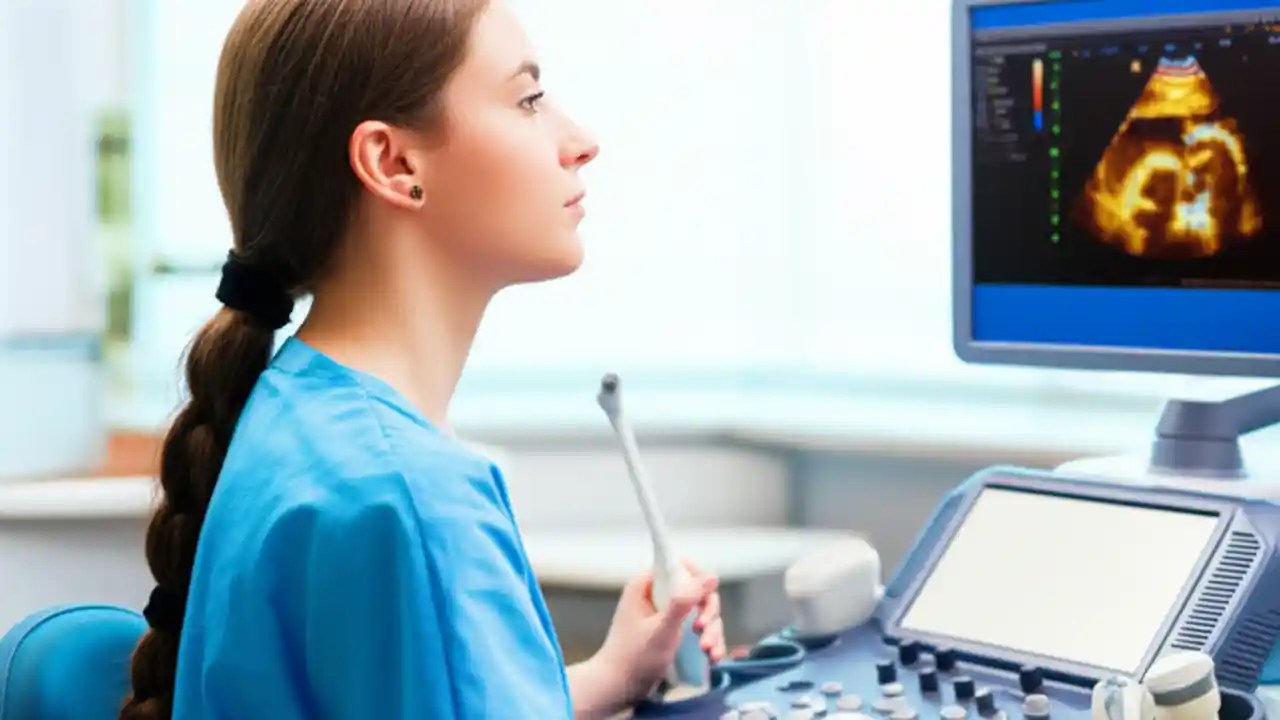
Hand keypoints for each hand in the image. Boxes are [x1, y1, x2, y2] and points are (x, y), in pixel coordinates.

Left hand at [590, 559, 725, 706]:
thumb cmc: (634, 658)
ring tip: (710, 652)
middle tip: (703, 633)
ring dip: (711, 632)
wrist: (619, 690)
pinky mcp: (674, 635)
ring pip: (701, 614)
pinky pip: (699, 631)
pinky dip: (709, 642)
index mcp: (647, 586)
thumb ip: (685, 601)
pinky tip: (713, 657)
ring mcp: (667, 617)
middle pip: (697, 592)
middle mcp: (657, 597)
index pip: (680, 567)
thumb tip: (711, 576)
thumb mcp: (662, 629)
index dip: (698, 580)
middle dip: (708, 614)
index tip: (706, 600)